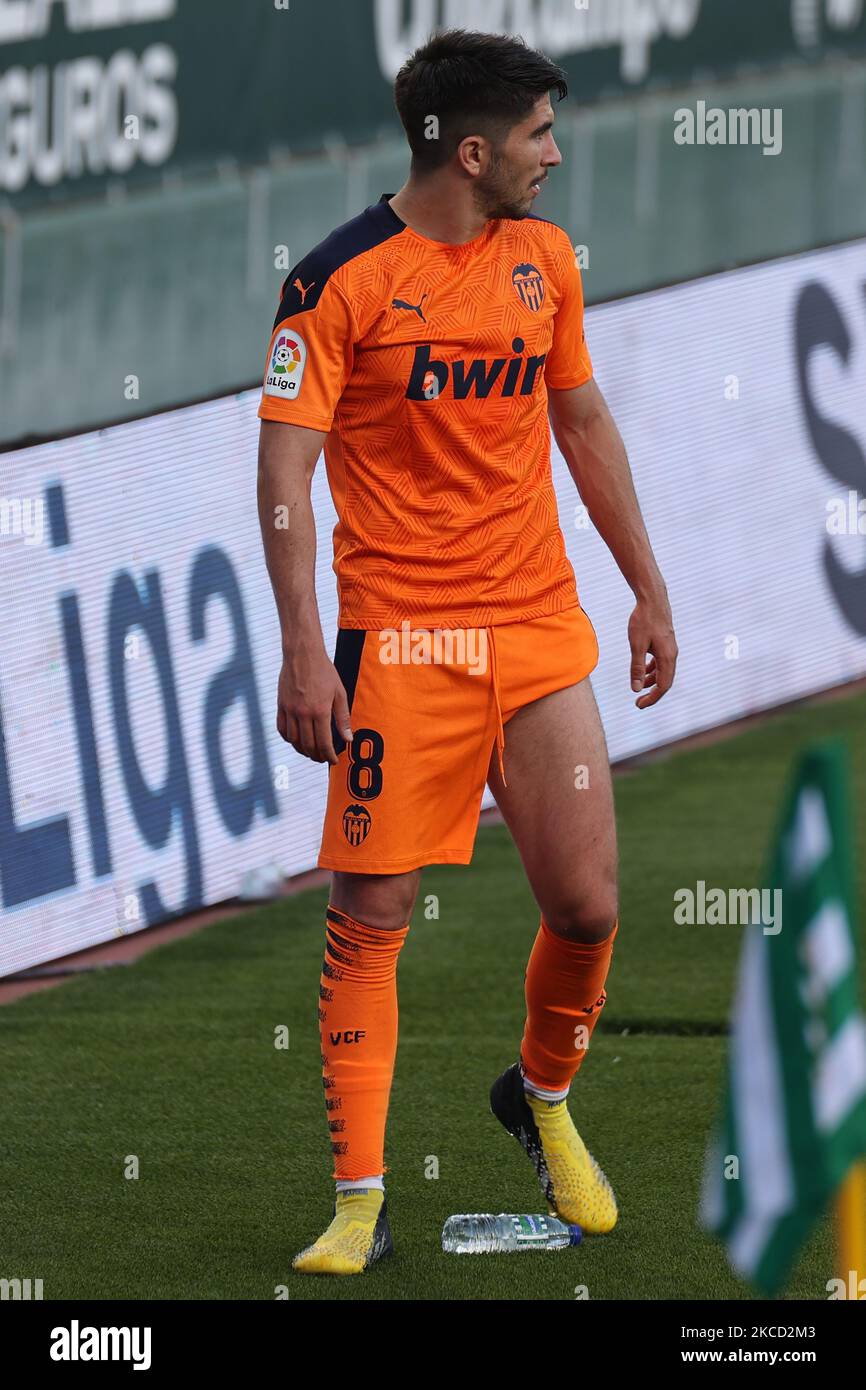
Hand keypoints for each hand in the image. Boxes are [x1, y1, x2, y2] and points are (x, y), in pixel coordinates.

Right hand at [276, 643, 352, 763]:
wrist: (302, 654)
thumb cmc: (324, 672)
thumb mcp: (339, 693)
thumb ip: (343, 718)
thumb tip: (348, 739)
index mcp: (319, 711)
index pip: (324, 743)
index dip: (329, 755)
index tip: (333, 760)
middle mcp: (302, 713)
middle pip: (308, 745)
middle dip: (317, 756)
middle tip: (323, 759)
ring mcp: (289, 710)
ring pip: (293, 740)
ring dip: (303, 750)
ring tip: (311, 752)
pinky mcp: (281, 705)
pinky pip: (282, 729)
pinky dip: (289, 739)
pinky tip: (296, 740)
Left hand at [627, 592, 677, 708]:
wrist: (653, 600)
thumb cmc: (643, 621)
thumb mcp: (636, 645)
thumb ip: (636, 668)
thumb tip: (636, 689)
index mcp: (667, 658)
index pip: (663, 686)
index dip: (652, 698)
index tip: (638, 705)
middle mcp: (672, 655)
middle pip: (665, 681)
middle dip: (652, 694)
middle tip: (638, 703)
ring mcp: (670, 649)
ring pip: (663, 672)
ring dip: (651, 682)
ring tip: (638, 688)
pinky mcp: (665, 643)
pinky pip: (661, 663)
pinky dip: (652, 670)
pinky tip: (643, 671)